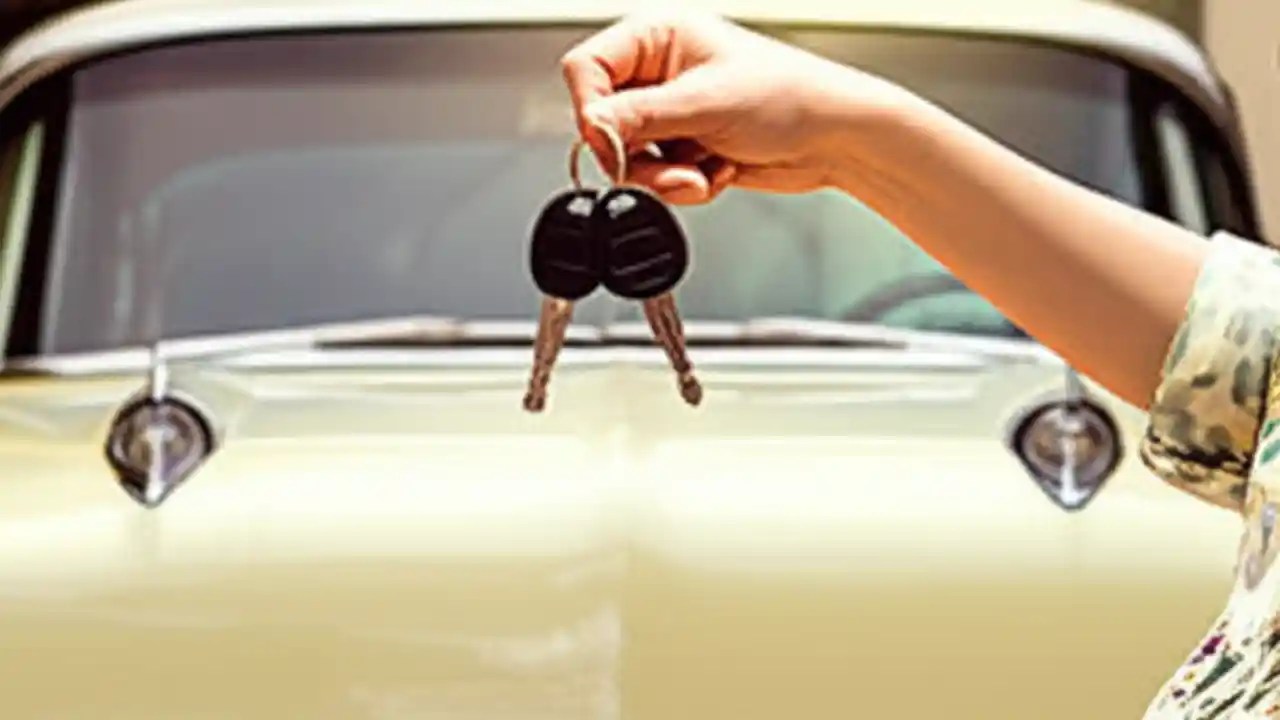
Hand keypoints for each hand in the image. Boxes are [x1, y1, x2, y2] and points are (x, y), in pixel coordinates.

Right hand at [560, 11, 911, 203]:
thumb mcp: (705, 103)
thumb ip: (639, 117)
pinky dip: (685, 184)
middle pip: (604, 121)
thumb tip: (592, 128)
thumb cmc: (791, 97)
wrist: (836, 138)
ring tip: (702, 172)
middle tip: (670, 166)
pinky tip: (718, 171)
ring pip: (630, 157)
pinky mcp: (686, 146)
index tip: (611, 144)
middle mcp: (660, 71)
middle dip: (638, 156)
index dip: (592, 111)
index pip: (587, 68)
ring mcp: (672, 111)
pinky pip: (657, 176)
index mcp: (659, 35)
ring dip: (665, 176)